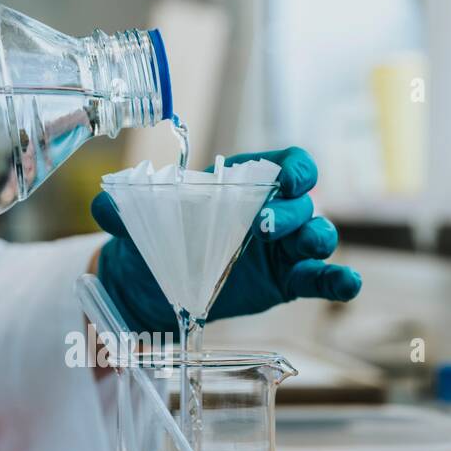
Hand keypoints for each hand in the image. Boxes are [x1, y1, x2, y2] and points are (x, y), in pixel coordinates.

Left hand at [93, 147, 361, 332]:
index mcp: (247, 183)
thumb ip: (124, 213)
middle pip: (305, 202)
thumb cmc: (158, 239)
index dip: (297, 168)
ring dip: (319, 241)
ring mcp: (284, 249)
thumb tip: (103, 206)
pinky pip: (321, 278)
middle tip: (265, 227)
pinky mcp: (287, 282)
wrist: (158, 283)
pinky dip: (339, 281)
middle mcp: (274, 211)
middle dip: (293, 211)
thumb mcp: (140, 224)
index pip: (289, 163)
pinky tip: (347, 287)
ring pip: (320, 237)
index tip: (288, 179)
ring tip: (307, 251)